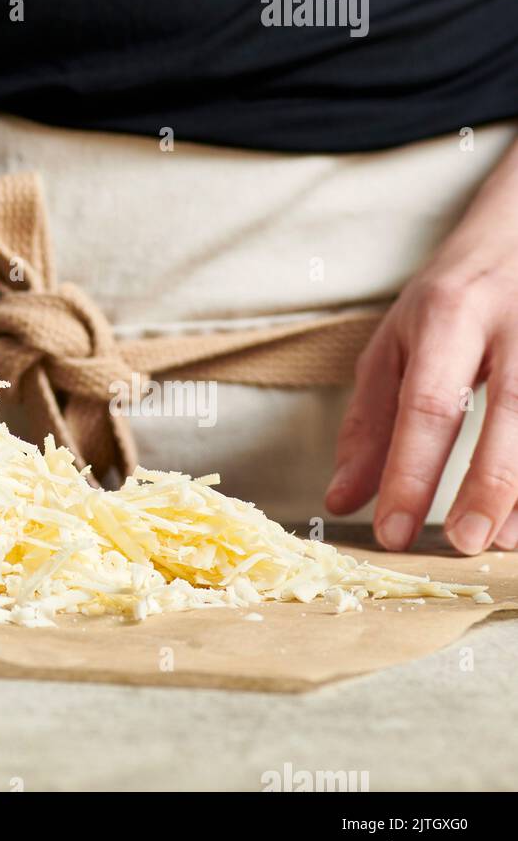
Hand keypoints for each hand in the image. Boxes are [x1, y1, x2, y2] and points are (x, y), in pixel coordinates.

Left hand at [326, 143, 517, 553]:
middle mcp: (511, 319)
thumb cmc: (452, 296)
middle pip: (509, 407)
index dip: (409, 472)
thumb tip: (341, 498)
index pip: (426, 403)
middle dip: (486, 482)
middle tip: (463, 544)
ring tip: (505, 538)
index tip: (391, 533)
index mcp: (446, 314)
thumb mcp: (396, 343)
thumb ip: (369, 421)